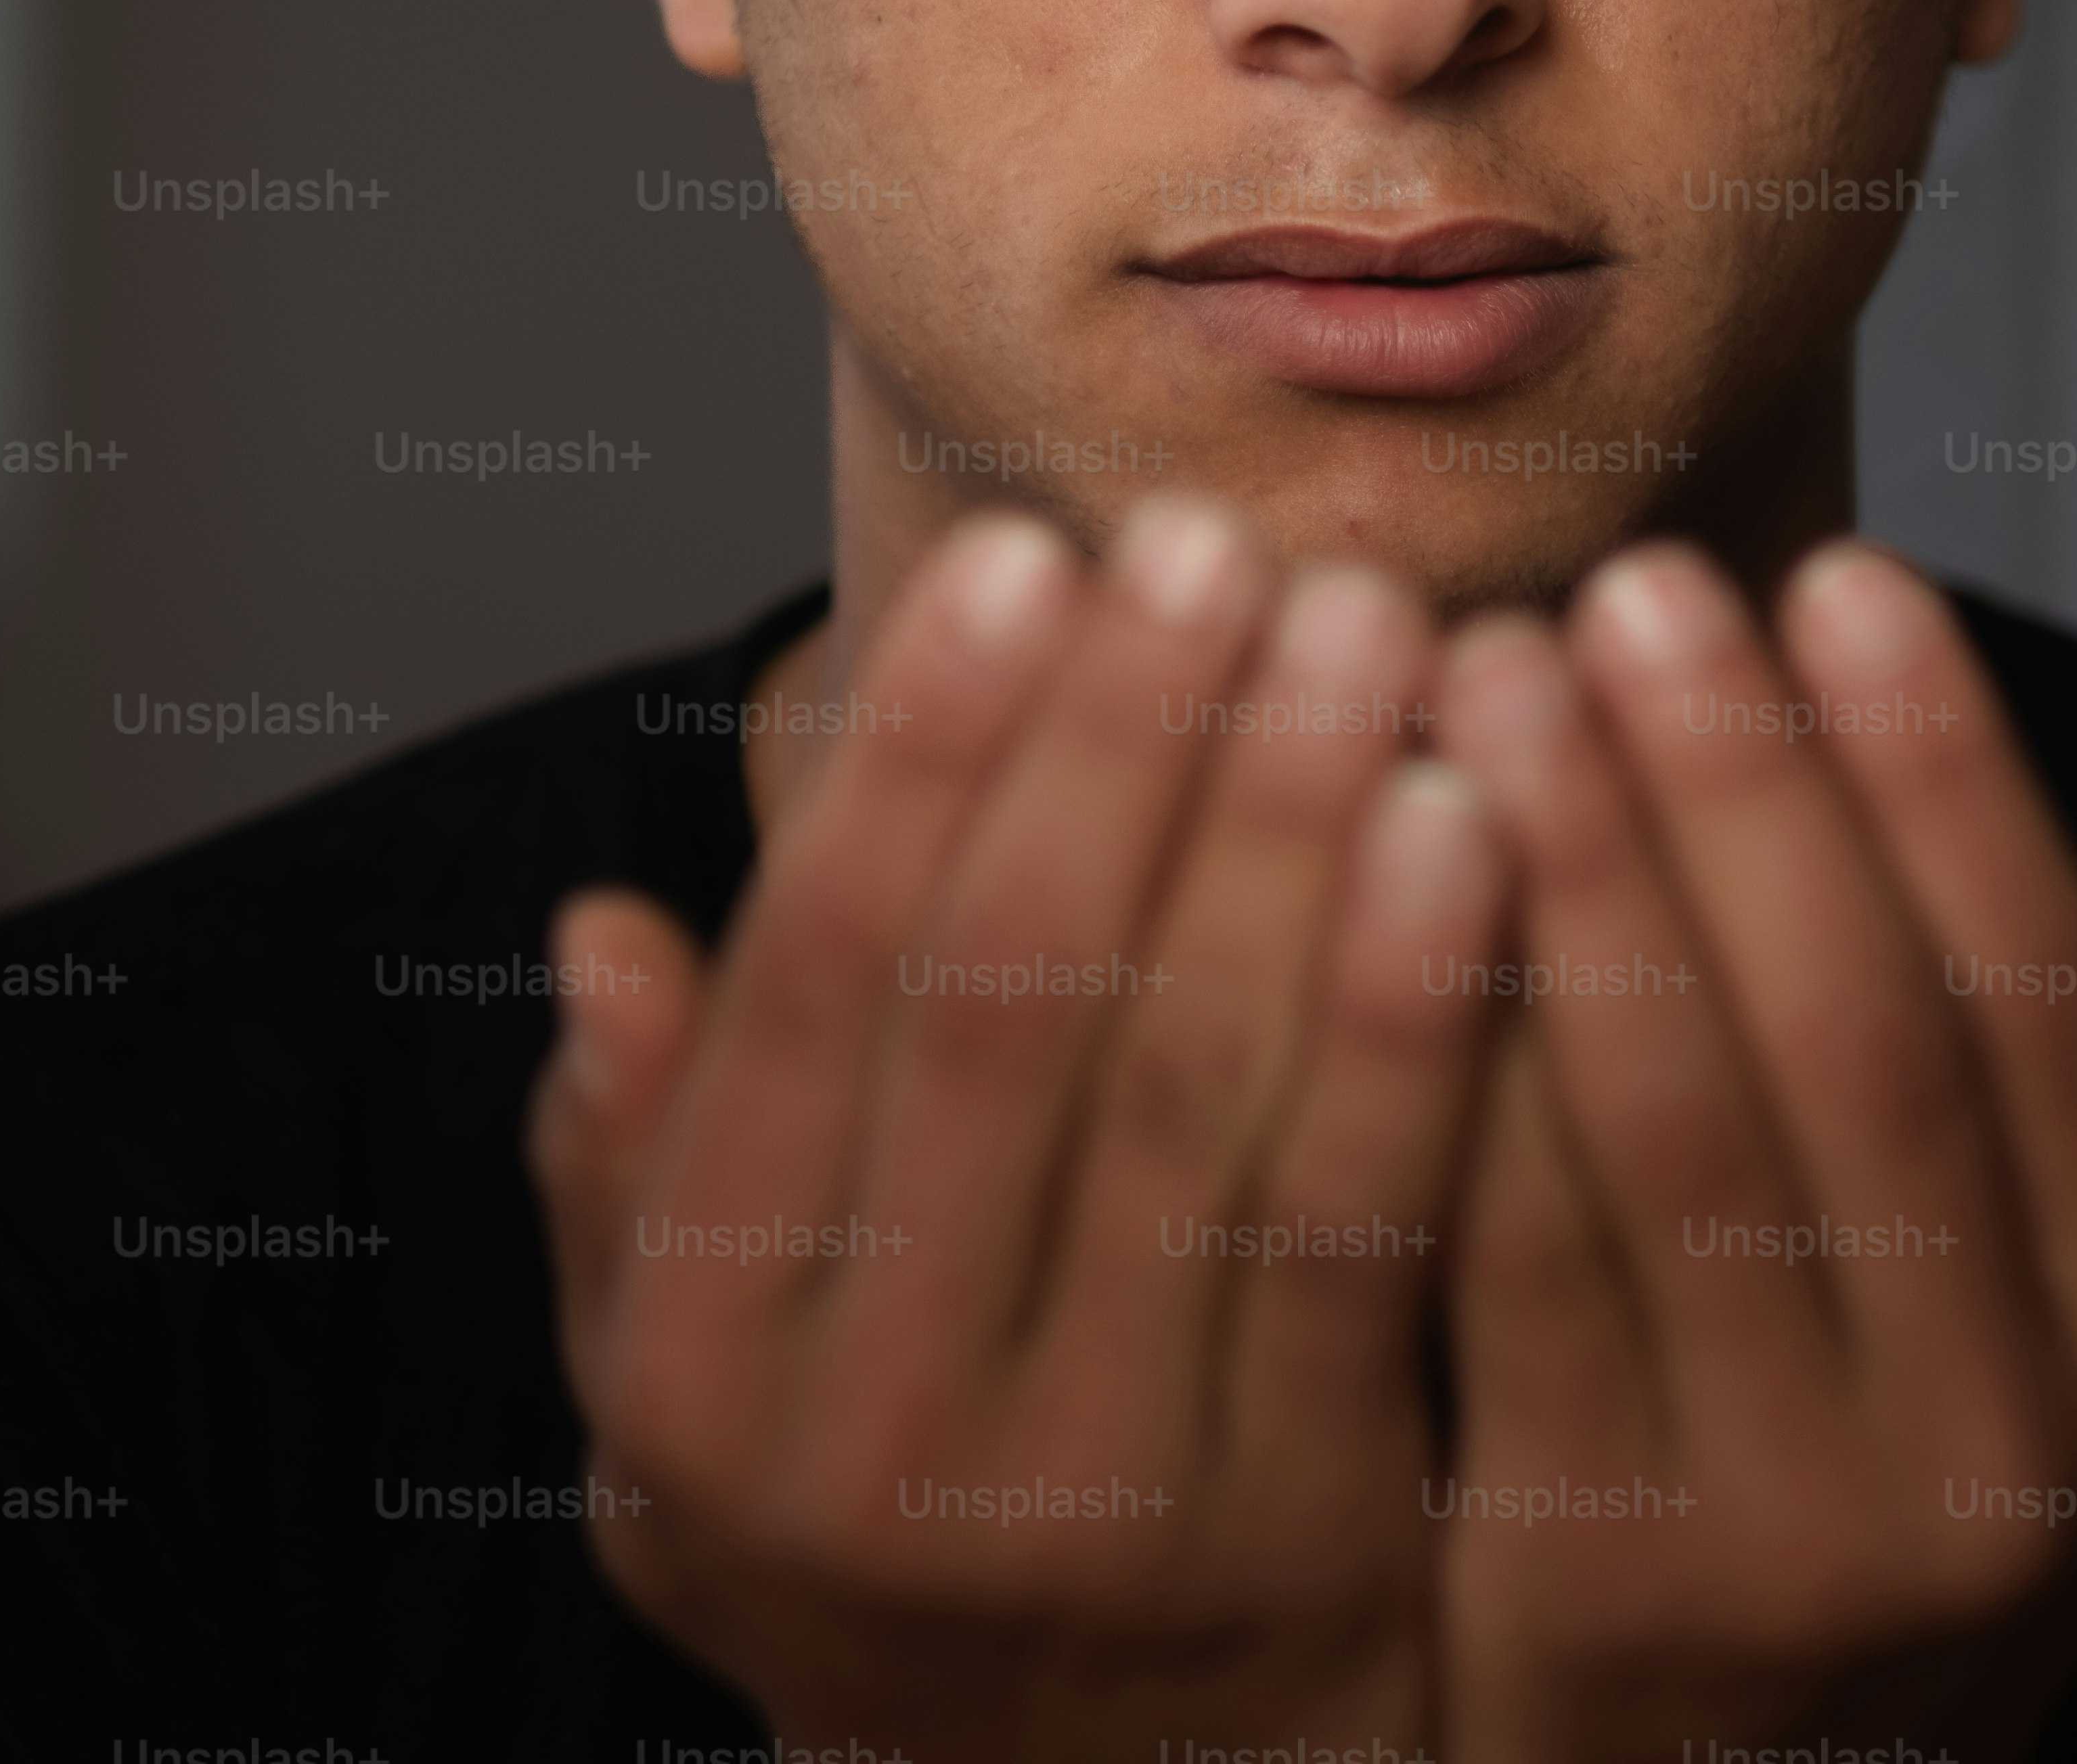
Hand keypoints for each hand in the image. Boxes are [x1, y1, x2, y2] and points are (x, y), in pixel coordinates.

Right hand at [527, 498, 1512, 1763]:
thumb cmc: (895, 1540)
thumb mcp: (687, 1412)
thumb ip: (637, 1182)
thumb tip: (598, 935)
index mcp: (705, 1364)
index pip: (824, 989)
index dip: (927, 757)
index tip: (1027, 554)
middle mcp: (873, 1434)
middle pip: (1014, 1009)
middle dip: (1124, 748)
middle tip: (1220, 535)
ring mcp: (1090, 1500)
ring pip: (1196, 1090)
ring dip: (1284, 829)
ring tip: (1365, 621)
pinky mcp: (1303, 1532)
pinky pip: (1364, 1219)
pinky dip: (1419, 1006)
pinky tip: (1477, 821)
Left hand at [1425, 538, 2076, 1763]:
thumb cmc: (1889, 1526)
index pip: (2049, 1010)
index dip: (1947, 779)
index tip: (1842, 571)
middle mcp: (2020, 1461)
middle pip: (1867, 1046)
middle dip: (1743, 791)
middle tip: (1630, 583)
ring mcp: (1808, 1537)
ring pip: (1675, 1131)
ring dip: (1576, 875)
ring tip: (1475, 670)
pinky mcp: (1594, 1582)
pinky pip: (1503, 1259)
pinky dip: (1445, 1052)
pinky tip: (1369, 880)